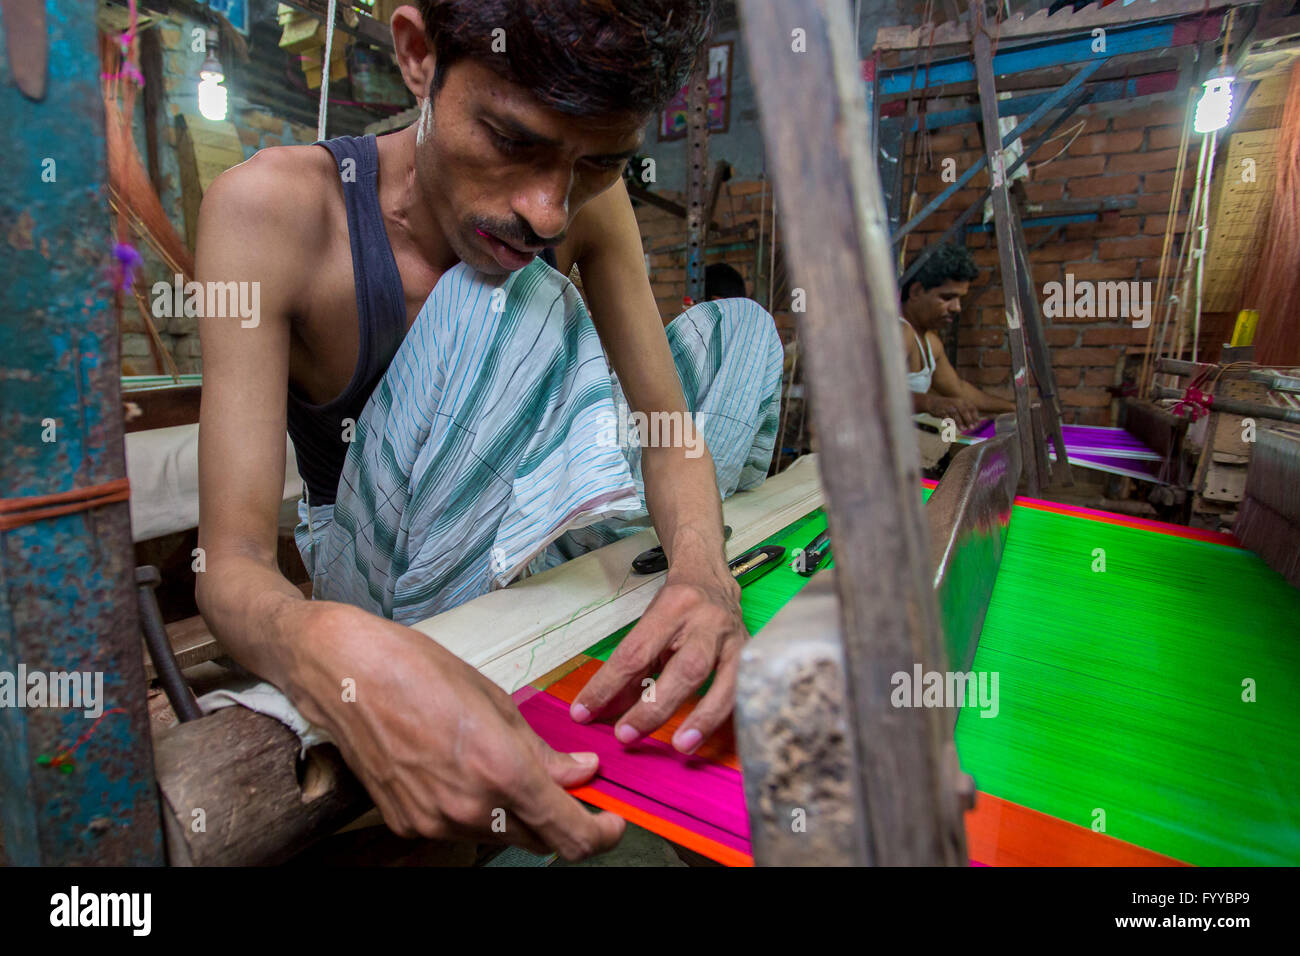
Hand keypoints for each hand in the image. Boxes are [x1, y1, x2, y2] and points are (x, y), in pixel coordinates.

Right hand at [288, 601, 625, 859]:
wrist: (346, 675)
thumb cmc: (418, 672)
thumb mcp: (495, 702)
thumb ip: (542, 751)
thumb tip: (581, 773)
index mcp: (500, 772)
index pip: (569, 835)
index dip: (600, 834)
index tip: (611, 820)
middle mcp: (470, 809)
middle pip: (539, 840)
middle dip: (562, 818)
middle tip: (568, 785)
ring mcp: (436, 822)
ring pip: (501, 836)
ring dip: (520, 814)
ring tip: (510, 768)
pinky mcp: (409, 825)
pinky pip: (462, 829)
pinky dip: (480, 811)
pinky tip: (469, 773)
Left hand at [569, 561, 747, 752]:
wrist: (713, 577)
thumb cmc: (677, 606)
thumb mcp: (648, 626)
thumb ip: (630, 669)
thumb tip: (602, 708)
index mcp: (672, 608)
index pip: (636, 652)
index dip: (608, 685)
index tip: (584, 712)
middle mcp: (707, 622)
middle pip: (684, 668)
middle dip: (654, 707)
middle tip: (626, 734)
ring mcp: (736, 639)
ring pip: (723, 682)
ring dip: (701, 718)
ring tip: (679, 746)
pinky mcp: (752, 655)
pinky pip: (743, 691)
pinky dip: (724, 717)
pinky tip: (708, 737)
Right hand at [926, 394, 981, 429]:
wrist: (932, 402)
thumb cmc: (948, 407)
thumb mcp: (958, 407)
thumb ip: (965, 415)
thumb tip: (973, 425)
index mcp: (963, 401)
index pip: (972, 408)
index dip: (975, 416)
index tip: (977, 424)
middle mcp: (956, 402)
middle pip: (964, 411)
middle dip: (969, 420)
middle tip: (972, 428)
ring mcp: (948, 406)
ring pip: (955, 414)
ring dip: (960, 422)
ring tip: (963, 429)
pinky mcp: (941, 410)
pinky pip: (946, 417)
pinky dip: (949, 422)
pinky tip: (951, 427)